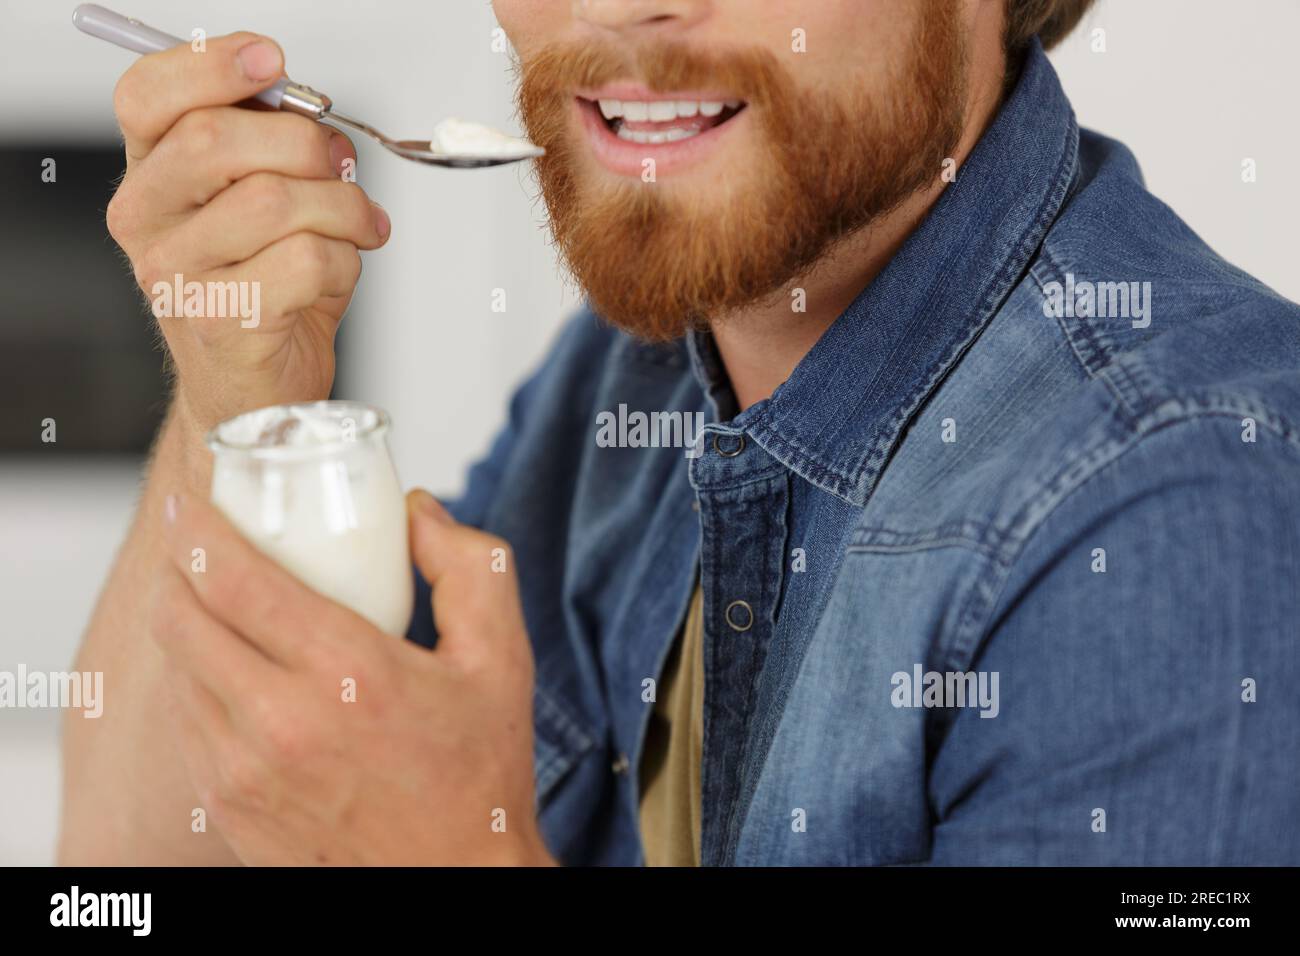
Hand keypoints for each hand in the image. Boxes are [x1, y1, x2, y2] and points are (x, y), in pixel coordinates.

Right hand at [106, 32, 390, 431]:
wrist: (260, 390)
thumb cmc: (268, 291)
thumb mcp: (264, 206)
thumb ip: (270, 149)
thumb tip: (308, 109)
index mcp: (150, 177)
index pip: (146, 96)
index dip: (210, 65)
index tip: (272, 60)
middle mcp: (145, 221)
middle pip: (217, 140)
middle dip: (305, 143)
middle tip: (342, 166)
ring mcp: (176, 275)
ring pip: (274, 200)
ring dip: (343, 208)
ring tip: (361, 226)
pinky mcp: (221, 321)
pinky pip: (305, 260)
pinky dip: (345, 261)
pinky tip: (340, 273)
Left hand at [149, 489, 553, 865]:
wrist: (452, 883)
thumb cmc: (478, 774)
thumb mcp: (502, 658)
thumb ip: (469, 566)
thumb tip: (415, 510)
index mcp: (349, 675)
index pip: (234, 581)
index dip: (197, 529)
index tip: (188, 500)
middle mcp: (281, 724)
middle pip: (183, 619)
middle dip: (179, 567)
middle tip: (198, 542)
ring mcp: (244, 773)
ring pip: (175, 671)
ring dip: (184, 624)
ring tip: (213, 601)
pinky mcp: (227, 808)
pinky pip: (184, 723)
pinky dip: (192, 682)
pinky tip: (227, 669)